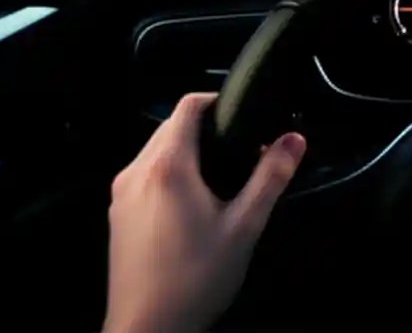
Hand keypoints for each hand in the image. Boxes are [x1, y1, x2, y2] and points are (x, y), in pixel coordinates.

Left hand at [104, 93, 305, 332]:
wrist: (147, 327)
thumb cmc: (194, 280)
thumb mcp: (244, 226)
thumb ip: (270, 177)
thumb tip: (293, 140)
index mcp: (167, 167)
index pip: (188, 106)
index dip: (217, 101)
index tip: (243, 116)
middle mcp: (136, 173)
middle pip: (172, 127)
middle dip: (207, 131)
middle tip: (241, 154)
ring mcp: (121, 194)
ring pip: (156, 152)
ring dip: (188, 154)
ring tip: (220, 182)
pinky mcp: (118, 214)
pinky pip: (145, 176)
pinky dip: (170, 176)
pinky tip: (193, 207)